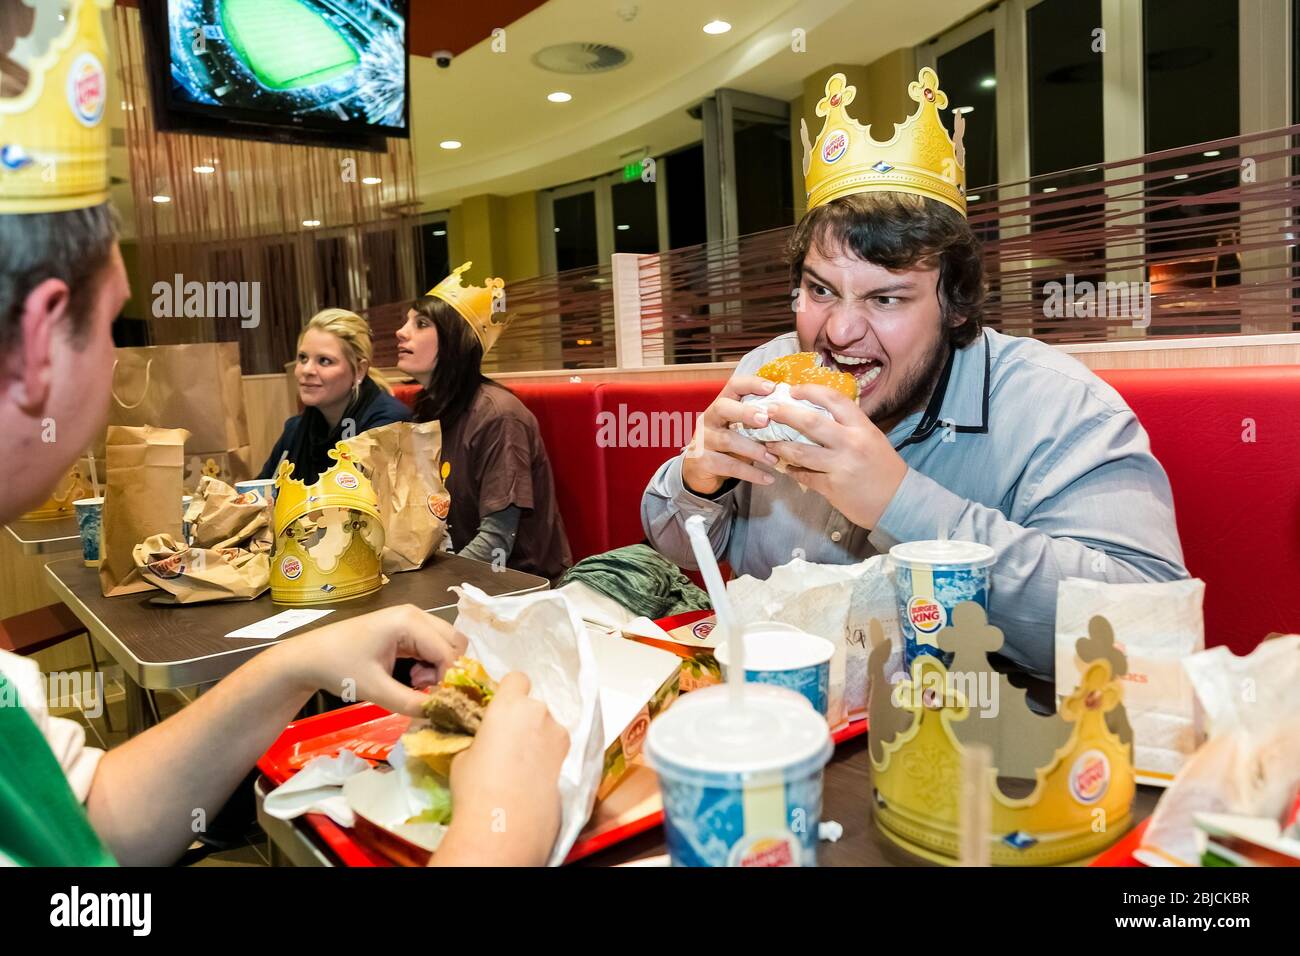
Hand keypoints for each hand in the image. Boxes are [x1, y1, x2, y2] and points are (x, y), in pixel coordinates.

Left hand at [280, 605, 466, 716]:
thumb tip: (439, 714)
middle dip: (447, 670)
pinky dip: (430, 663)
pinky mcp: (407, 629)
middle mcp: (416, 615)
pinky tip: (412, 676)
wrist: (310, 657)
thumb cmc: (339, 667)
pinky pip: (433, 645)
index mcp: (409, 622)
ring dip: (439, 667)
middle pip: (455, 643)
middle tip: (425, 689)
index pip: (448, 652)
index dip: (449, 680)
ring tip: (415, 682)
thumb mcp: (375, 689)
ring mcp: (411, 620)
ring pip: (447, 644)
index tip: (439, 702)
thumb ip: (409, 702)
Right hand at [434, 672, 568, 866]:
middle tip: (509, 744)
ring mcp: (558, 734)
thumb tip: (486, 742)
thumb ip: (481, 738)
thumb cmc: (476, 787)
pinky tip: (536, 778)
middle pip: (534, 706)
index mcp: (509, 705)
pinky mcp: (570, 759)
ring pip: (548, 727)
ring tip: (524, 767)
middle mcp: (539, 712)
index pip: (517, 679)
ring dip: (539, 738)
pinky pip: (557, 748)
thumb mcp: (465, 755)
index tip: (502, 709)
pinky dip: (549, 757)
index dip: (510, 692)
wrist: (504, 822)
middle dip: (525, 720)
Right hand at [680, 374, 779, 494]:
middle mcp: (708, 418)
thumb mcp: (740, 429)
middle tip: (766, 420)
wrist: (700, 472)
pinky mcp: (702, 461)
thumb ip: (758, 422)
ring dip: (754, 449)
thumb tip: (792, 414)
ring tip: (774, 458)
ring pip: (727, 440)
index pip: (734, 386)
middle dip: (746, 412)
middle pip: (723, 408)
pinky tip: (768, 478)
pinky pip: (729, 466)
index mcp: (721, 405)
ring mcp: (703, 440)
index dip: (752, 384)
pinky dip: (751, 473)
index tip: (773, 388)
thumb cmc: (728, 446)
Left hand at [763, 383, 908, 528]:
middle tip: (769, 411)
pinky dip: (792, 470)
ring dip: (780, 446)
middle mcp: (851, 443)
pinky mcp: (831, 487)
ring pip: (801, 451)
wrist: (898, 501)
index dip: (810, 391)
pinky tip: (786, 466)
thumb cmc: (884, 468)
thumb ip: (848, 426)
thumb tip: (817, 412)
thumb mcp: (871, 438)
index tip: (792, 390)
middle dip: (785, 414)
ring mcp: (840, 466)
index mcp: (862, 427)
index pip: (834, 399)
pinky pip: (805, 476)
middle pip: (811, 422)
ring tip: (768, 443)